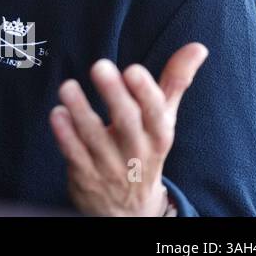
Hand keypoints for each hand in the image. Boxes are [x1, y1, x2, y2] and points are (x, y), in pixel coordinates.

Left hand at [49, 42, 207, 215]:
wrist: (130, 209)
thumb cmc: (145, 148)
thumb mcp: (163, 120)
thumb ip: (175, 82)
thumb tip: (198, 46)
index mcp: (158, 135)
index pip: (155, 114)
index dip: (145, 92)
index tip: (133, 70)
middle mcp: (136, 152)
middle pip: (127, 123)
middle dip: (115, 95)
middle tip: (100, 66)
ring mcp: (109, 166)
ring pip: (95, 138)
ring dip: (81, 111)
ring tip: (68, 86)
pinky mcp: (85, 176)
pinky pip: (74, 155)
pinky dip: (65, 135)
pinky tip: (57, 113)